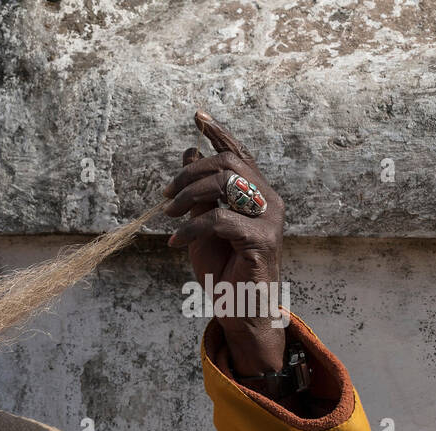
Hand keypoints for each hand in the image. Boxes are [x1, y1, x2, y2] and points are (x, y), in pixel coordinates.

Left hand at [162, 111, 286, 377]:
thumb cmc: (223, 269)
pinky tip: (175, 242)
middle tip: (166, 195)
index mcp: (257, 192)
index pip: (239, 153)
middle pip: (229, 163)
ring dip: (189, 195)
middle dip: (191, 172)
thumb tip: (190, 152)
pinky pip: (220, 219)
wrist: (239, 309)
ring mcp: (269, 218)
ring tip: (169, 215)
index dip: (218, 133)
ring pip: (227, 184)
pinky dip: (190, 228)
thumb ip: (200, 193)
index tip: (196, 116)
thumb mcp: (203, 225)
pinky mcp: (261, 239)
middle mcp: (270, 199)